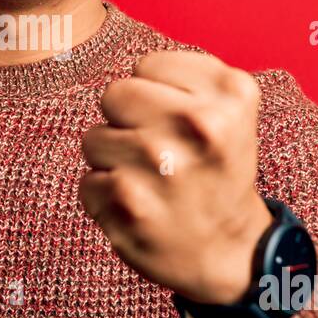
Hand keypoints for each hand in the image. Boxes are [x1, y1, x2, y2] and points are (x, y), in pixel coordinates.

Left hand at [79, 50, 272, 304]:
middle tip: (157, 152)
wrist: (230, 251)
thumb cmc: (218, 171)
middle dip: (126, 121)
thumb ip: (186, 76)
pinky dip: (105, 198)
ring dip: (113, 161)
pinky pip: (87, 181)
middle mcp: (199, 125)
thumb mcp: (230, 110)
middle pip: (114, 94)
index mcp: (229, 95)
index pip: (146, 66)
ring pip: (93, 138)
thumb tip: (127, 72)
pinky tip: (139, 208)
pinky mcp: (129, 202)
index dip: (156, 95)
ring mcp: (162, 164)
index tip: (179, 124)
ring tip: (149, 182)